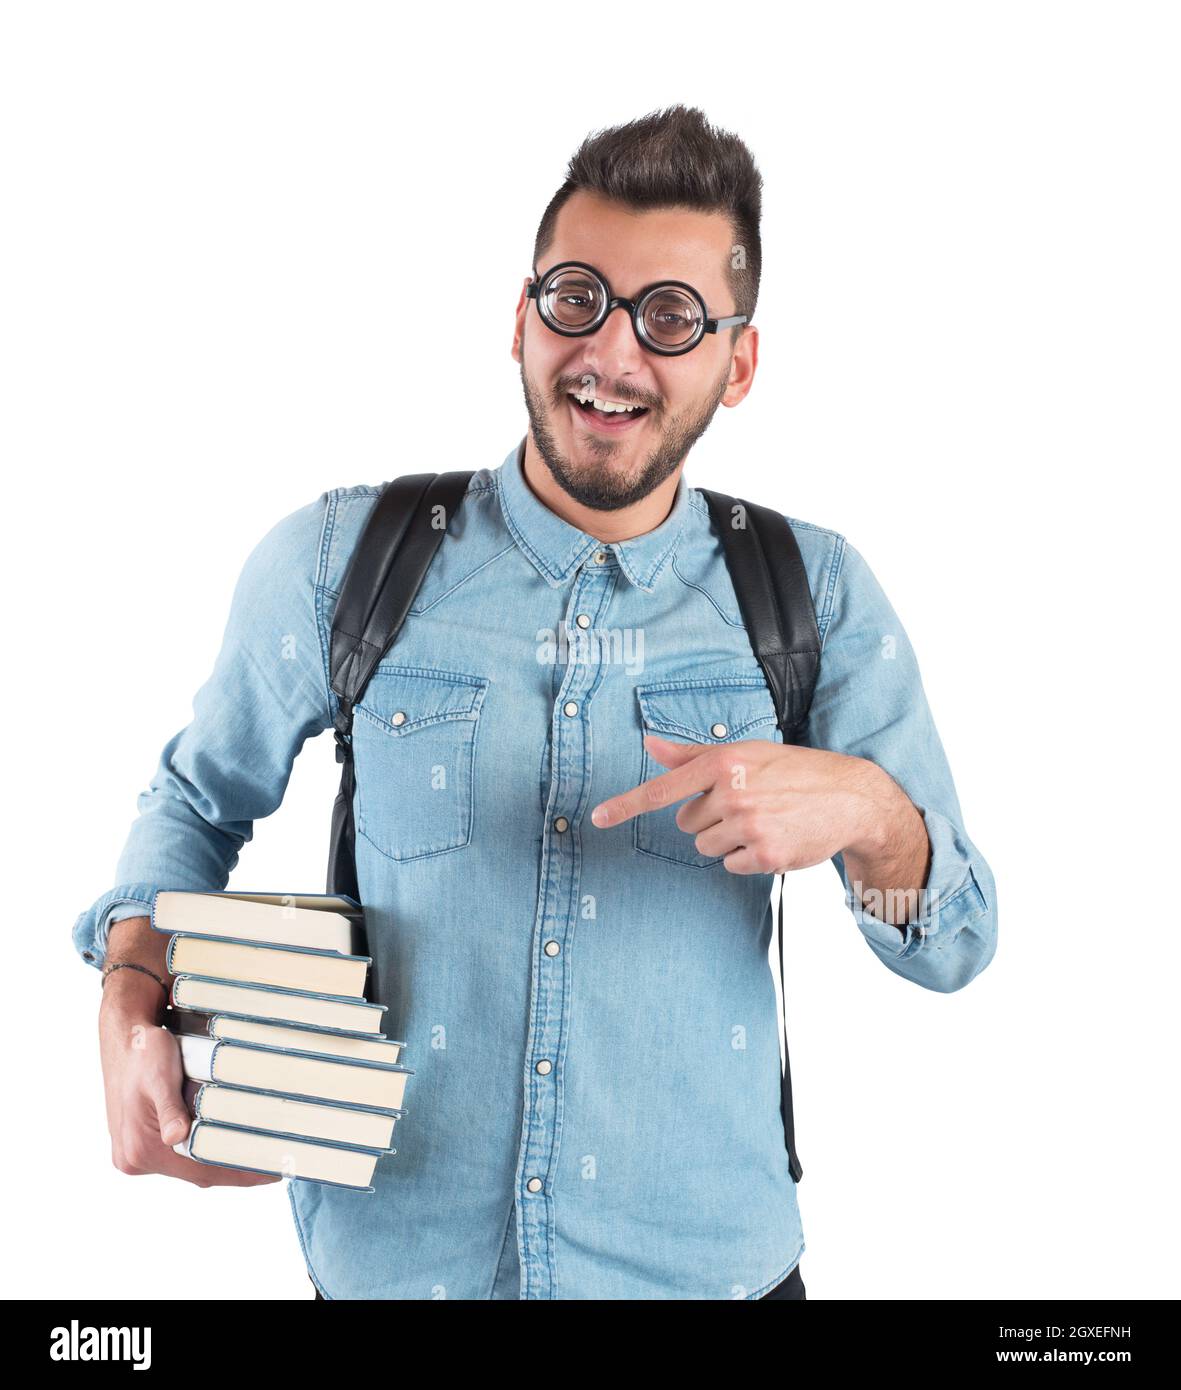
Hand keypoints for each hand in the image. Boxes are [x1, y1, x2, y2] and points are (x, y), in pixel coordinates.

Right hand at [99, 970, 277, 1187]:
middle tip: (271, 1161)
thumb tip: (176, 1137)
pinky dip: (203, 1149)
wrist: (124, 1038)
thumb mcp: (160, 1076)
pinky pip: (179, 1155)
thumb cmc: (143, 1052)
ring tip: (257, 1152)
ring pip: (188, 1165)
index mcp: (138, 1148)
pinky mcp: (140, 1142)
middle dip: (234, 1167)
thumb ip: (170, 1108)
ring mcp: (134, 1152)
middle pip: (196, 1173)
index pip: (199, 1172)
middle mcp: (133, 1157)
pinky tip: (227, 1141)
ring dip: (218, 1158)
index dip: (238, 1173)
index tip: (271, 1172)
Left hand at [590, 733, 894, 874]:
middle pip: (687, 824)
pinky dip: (747, 858)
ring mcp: (749, 825)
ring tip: (763, 820)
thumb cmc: (792, 771)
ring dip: (728, 839)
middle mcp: (732, 793)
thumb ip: (692, 755)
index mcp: (722, 763)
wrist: (849, 797)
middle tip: (747, 805)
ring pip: (706, 847)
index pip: (663, 789)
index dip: (626, 804)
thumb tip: (649, 743)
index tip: (597, 817)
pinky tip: (773, 838)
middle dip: (710, 819)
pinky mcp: (766, 854)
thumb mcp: (744, 753)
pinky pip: (730, 865)